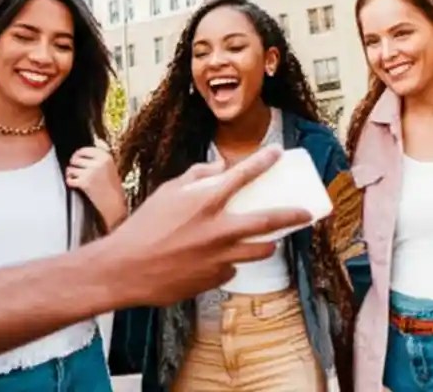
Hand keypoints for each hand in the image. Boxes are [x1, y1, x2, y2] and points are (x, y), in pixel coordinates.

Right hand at [97, 147, 310, 307]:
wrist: (126, 269)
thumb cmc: (144, 227)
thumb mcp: (167, 192)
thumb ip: (196, 178)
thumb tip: (218, 168)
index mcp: (206, 202)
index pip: (243, 174)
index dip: (263, 160)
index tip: (277, 152)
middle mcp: (219, 229)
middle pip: (268, 221)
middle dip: (293, 215)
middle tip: (307, 212)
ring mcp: (220, 257)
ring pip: (260, 251)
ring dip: (268, 244)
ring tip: (270, 241)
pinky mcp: (215, 279)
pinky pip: (232, 269)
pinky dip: (229, 262)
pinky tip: (217, 259)